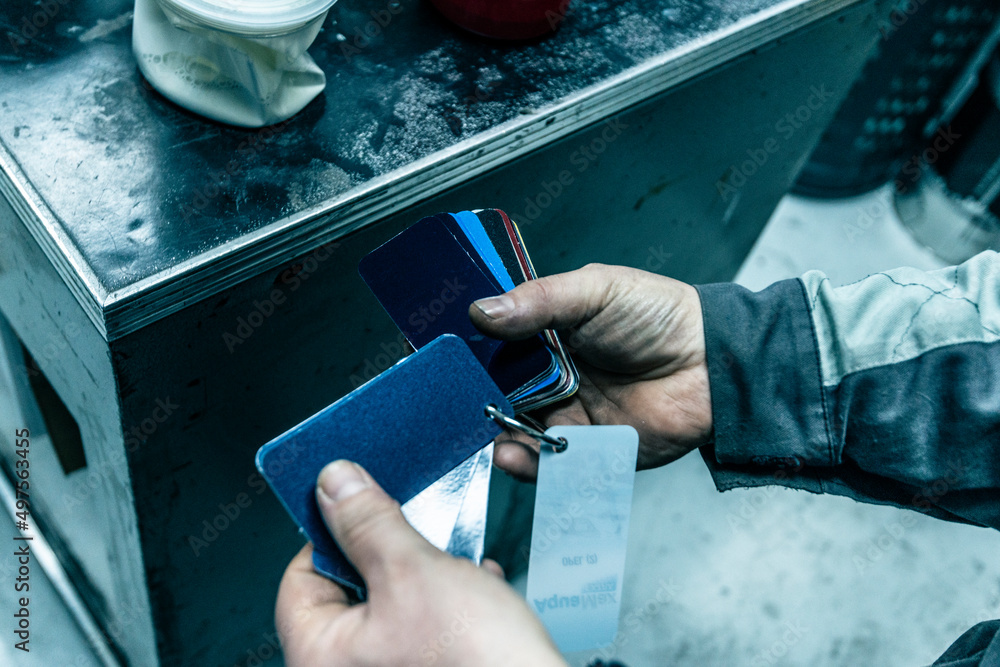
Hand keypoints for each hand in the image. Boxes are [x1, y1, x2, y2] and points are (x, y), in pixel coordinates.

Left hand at [276, 460, 566, 666]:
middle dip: (391, 552)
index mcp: (322, 657)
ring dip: (427, 573)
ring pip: (393, 603)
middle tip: (412, 530)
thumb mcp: (414, 571)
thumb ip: (368, 523)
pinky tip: (477, 589)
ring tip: (454, 563)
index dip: (330, 533)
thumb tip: (336, 485)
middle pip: (349, 588)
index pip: (298, 579)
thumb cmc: (477, 662)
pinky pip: (424, 625)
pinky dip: (449, 601)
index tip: (357, 503)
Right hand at [470, 263, 711, 477]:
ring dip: (497, 430)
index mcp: (548, 331)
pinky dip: (526, 461)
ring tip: (488, 426)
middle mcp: (551, 373)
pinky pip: (546, 460)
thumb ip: (538, 302)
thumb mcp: (595, 292)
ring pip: (515, 427)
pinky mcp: (586, 449)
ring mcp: (566, 411)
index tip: (449, 355)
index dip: (474, 349)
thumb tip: (482, 311)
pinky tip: (512, 452)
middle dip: (478, 394)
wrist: (712, 366)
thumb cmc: (660, 317)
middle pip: (499, 388)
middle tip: (461, 396)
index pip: (497, 342)